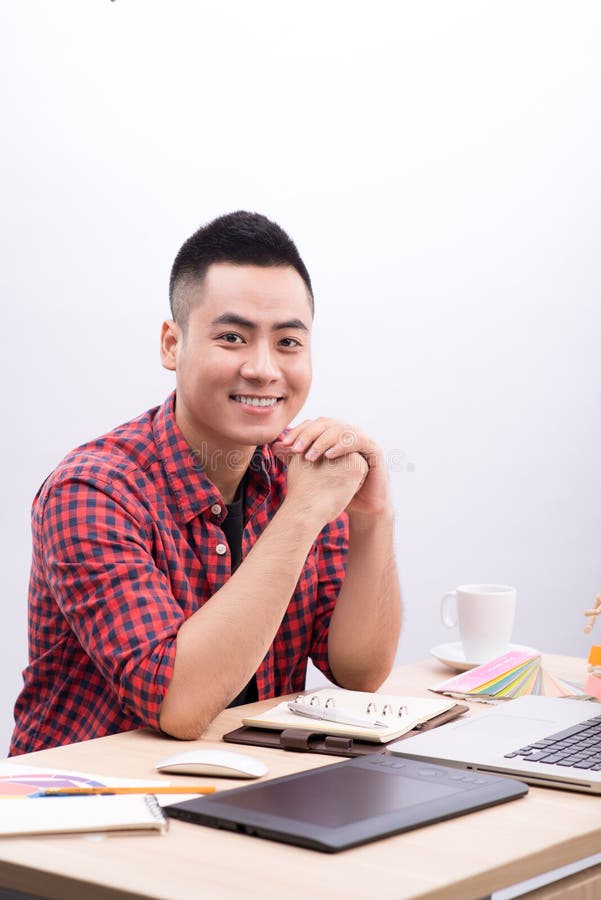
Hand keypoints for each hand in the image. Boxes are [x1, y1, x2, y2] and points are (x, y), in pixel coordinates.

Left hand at [274, 418, 390, 518]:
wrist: (361, 507)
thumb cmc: (336, 490)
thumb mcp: (314, 472)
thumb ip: (297, 458)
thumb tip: (275, 447)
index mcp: (334, 435)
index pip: (313, 424)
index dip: (298, 431)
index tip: (283, 445)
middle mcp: (348, 432)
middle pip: (325, 423)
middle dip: (308, 434)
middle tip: (294, 448)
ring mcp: (362, 438)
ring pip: (340, 429)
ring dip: (323, 440)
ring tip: (310, 456)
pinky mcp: (374, 448)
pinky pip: (358, 440)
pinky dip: (343, 445)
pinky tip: (329, 456)